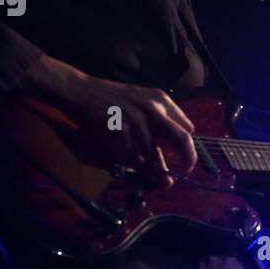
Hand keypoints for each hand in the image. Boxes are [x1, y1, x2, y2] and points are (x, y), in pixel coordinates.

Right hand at [61, 75, 197, 187]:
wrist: (81, 90)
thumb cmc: (111, 99)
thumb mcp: (140, 103)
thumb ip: (158, 122)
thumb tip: (171, 150)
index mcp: (161, 100)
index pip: (186, 127)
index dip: (188, 146)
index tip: (185, 159)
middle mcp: (153, 108)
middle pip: (181, 138)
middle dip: (187, 158)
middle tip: (186, 171)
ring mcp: (136, 119)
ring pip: (154, 154)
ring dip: (156, 169)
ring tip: (156, 178)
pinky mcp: (119, 130)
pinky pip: (133, 157)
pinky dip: (138, 168)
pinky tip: (140, 171)